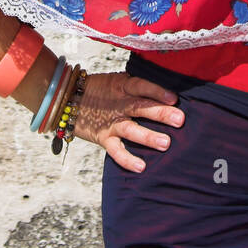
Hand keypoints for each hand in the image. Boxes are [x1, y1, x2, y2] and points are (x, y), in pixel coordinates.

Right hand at [66, 70, 183, 171]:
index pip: (141, 86)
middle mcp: (118, 103)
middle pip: (141, 107)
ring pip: (130, 129)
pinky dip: (127, 159)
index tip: (174, 98)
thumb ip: (138, 86)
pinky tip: (141, 167)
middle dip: (160, 113)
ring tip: (166, 144)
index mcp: (123, 86)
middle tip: (180, 120)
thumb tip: (169, 93)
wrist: (67, 98)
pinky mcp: (102, 137)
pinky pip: (115, 150)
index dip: (157, 91)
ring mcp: (110, 121)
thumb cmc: (100, 90)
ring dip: (148, 136)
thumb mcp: (118, 81)